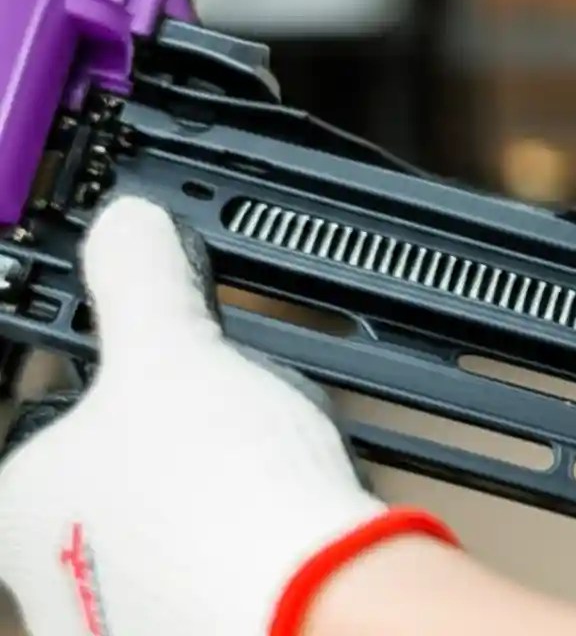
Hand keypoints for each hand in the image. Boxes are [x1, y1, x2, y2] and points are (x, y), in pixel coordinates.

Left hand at [0, 196, 454, 635]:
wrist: (306, 604)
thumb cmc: (218, 497)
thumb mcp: (172, 350)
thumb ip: (140, 280)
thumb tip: (127, 221)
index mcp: (26, 499)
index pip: (66, 426)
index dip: (138, 389)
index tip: (186, 380)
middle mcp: (52, 578)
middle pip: (126, 488)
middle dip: (187, 453)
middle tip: (241, 430)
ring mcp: (122, 623)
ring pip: (174, 543)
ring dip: (222, 512)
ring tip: (275, 481)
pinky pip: (218, 586)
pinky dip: (251, 561)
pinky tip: (287, 540)